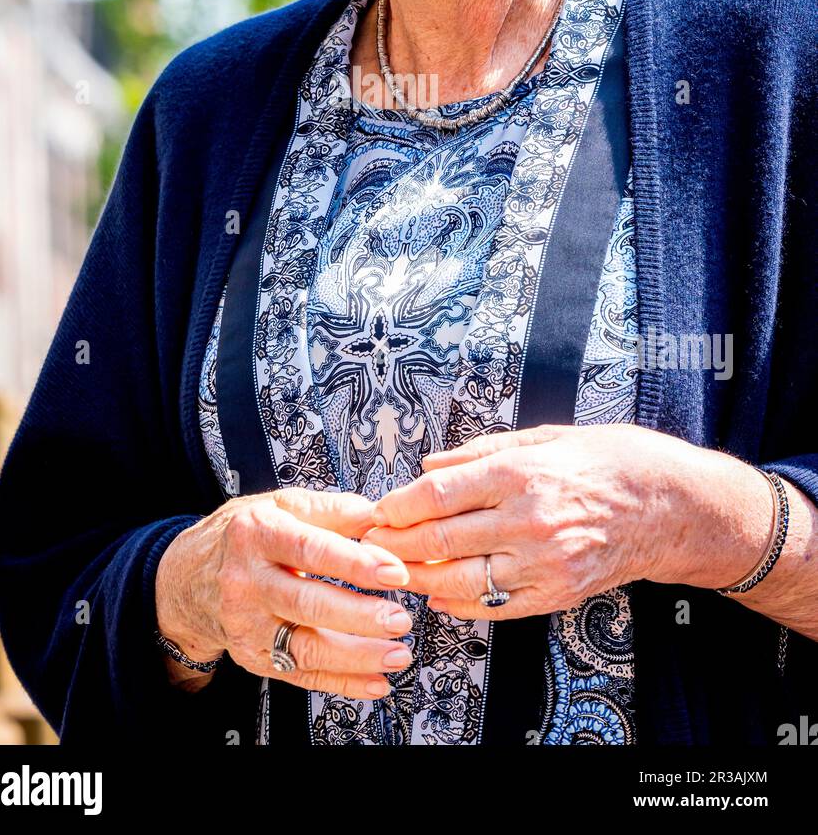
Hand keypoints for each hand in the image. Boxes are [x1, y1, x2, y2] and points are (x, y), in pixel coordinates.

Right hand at [155, 486, 414, 698]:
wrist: (189, 577)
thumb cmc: (244, 537)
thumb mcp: (281, 506)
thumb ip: (332, 510)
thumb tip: (378, 515)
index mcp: (257, 534)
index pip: (310, 550)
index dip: (355, 563)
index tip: (394, 571)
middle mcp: (247, 581)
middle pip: (307, 603)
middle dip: (359, 616)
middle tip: (400, 618)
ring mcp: (247, 624)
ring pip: (305, 647)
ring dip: (357, 656)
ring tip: (396, 653)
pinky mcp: (253, 656)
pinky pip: (302, 674)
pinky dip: (342, 682)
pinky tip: (374, 681)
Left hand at [361, 423, 733, 618]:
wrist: (670, 506)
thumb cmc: (610, 460)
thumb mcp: (544, 436)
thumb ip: (481, 453)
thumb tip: (431, 465)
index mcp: (521, 473)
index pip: (439, 495)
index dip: (398, 505)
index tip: (377, 509)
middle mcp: (528, 520)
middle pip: (441, 540)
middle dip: (396, 543)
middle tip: (371, 541)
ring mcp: (543, 562)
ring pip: (460, 580)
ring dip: (420, 577)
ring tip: (397, 569)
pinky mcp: (556, 593)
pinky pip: (494, 607)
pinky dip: (459, 604)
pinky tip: (438, 595)